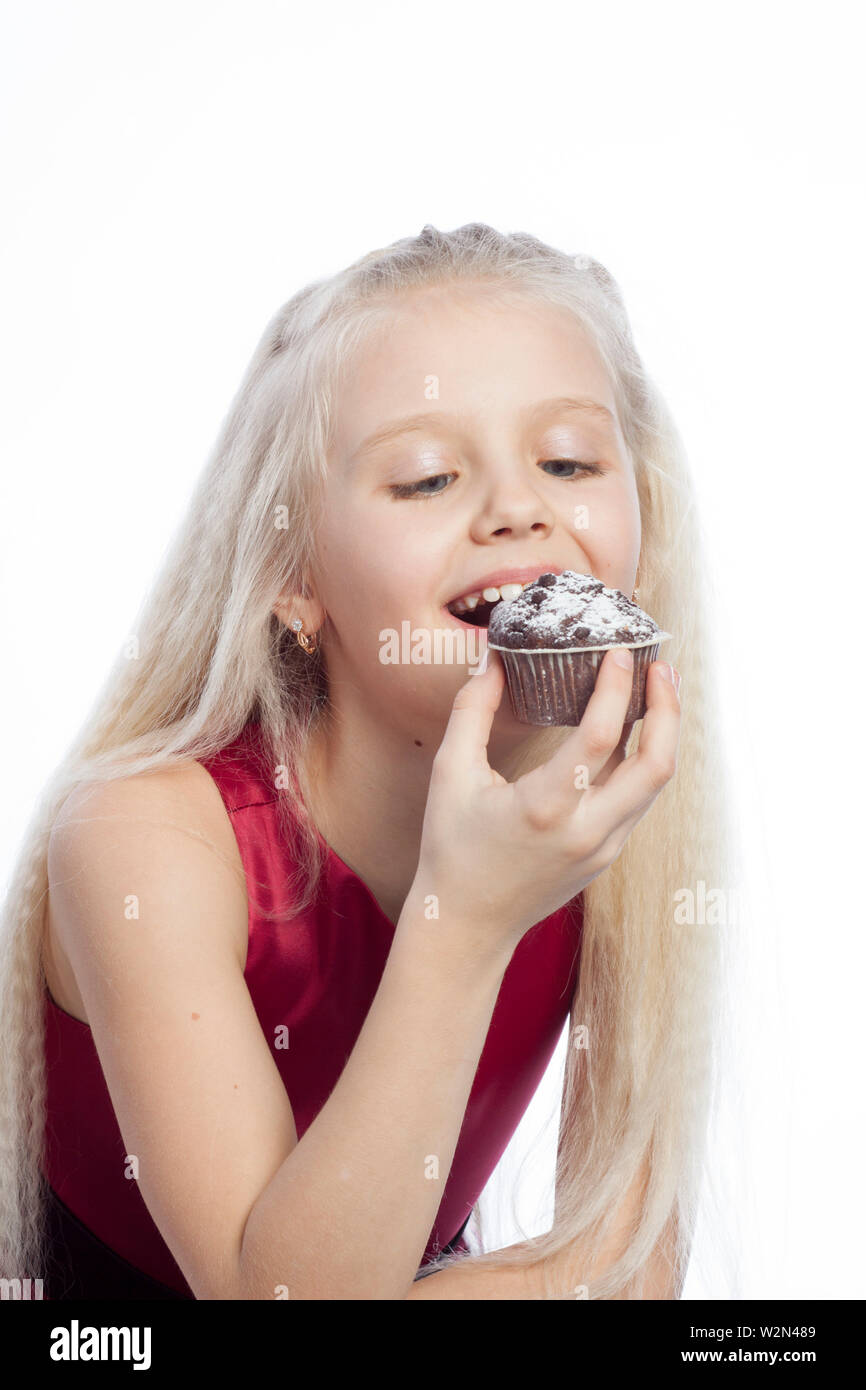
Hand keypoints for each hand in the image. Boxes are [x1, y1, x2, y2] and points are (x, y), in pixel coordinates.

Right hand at [413, 646, 680, 959]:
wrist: (468, 925)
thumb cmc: (452, 849)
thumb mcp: (450, 775)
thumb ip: (472, 711)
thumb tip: (494, 659)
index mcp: (545, 808)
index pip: (600, 738)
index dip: (616, 689)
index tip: (619, 652)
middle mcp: (586, 831)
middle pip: (656, 764)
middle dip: (667, 709)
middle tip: (659, 667)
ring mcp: (603, 848)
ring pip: (655, 783)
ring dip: (661, 733)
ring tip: (654, 690)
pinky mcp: (607, 855)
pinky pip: (637, 799)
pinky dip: (640, 759)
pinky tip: (628, 732)